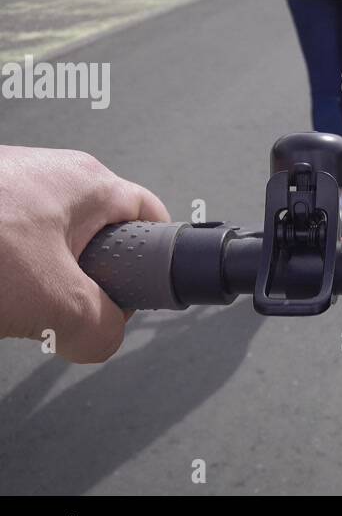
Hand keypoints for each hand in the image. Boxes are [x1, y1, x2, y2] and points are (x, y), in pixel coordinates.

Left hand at [0, 146, 168, 362]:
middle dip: (84, 284)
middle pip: (99, 240)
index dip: (152, 265)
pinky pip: (10, 252)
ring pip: (48, 252)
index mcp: (89, 183)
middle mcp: (52, 177)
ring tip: (11, 303)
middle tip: (62, 308)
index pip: (152, 219)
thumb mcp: (56, 304)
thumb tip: (101, 338)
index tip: (135, 298)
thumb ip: (101, 330)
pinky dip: (3, 281)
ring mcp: (10, 190)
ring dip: (36, 287)